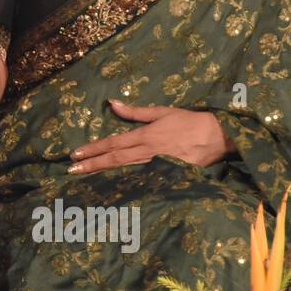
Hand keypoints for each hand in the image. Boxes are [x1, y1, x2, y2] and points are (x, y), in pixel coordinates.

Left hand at [66, 100, 234, 174]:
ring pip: (125, 170)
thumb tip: (113, 104)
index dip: (94, 149)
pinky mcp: (166, 176)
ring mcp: (156, 166)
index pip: (113, 143)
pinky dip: (125, 183)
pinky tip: (110, 187)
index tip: (75, 154)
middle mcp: (147, 152)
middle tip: (71, 170)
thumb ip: (137, 112)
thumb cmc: (190, 121)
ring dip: (103, 173)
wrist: (219, 138)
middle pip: (114, 159)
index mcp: (145, 136)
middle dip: (92, 164)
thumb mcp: (162, 112)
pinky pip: (141, 179)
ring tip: (84, 176)